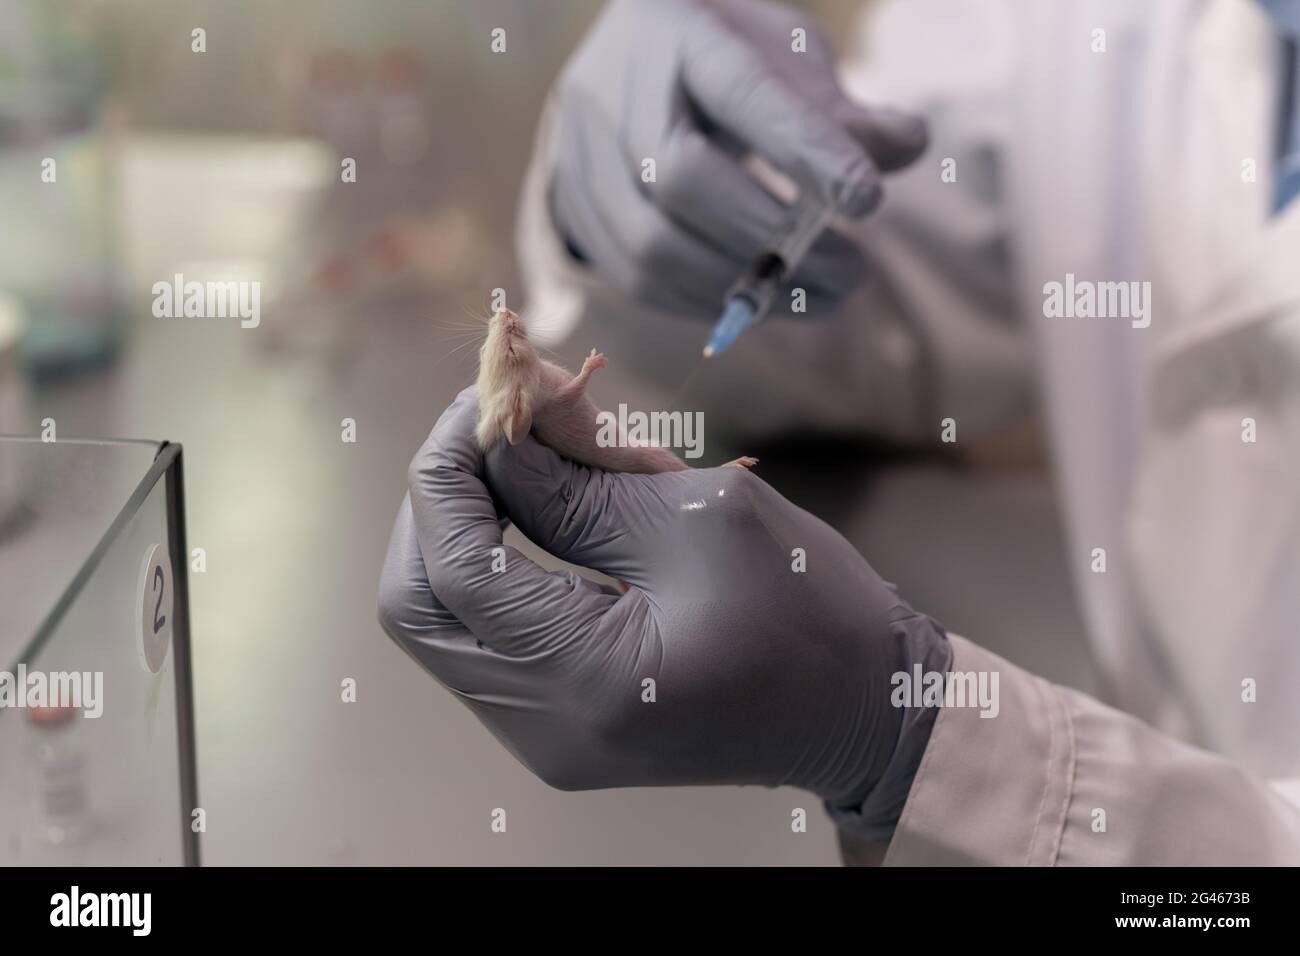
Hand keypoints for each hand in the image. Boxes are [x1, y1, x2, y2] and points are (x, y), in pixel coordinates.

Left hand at [378, 389, 947, 811]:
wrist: (867, 710)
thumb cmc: (811, 608)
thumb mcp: (699, 517)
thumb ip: (577, 481)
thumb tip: (495, 433)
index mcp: (588, 682)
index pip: (455, 567)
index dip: (449, 468)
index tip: (485, 397)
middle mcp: (546, 730)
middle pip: (418, 605)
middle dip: (439, 503)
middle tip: (490, 429)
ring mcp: (546, 739)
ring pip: (442, 623)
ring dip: (462, 531)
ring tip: (519, 462)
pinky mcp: (559, 727)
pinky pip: (486, 641)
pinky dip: (494, 569)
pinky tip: (537, 515)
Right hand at [548, 0, 927, 316]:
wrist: (627, 73)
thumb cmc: (723, 63)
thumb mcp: (785, 58)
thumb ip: (841, 108)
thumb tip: (908, 146)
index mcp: (673, 28)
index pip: (738, 92)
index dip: (803, 150)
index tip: (868, 201)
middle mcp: (611, 89)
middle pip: (679, 178)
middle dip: (772, 237)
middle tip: (852, 271)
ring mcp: (580, 157)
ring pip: (650, 244)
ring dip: (742, 286)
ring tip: (820, 296)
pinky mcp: (575, 214)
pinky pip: (637, 279)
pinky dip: (709, 301)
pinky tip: (764, 300)